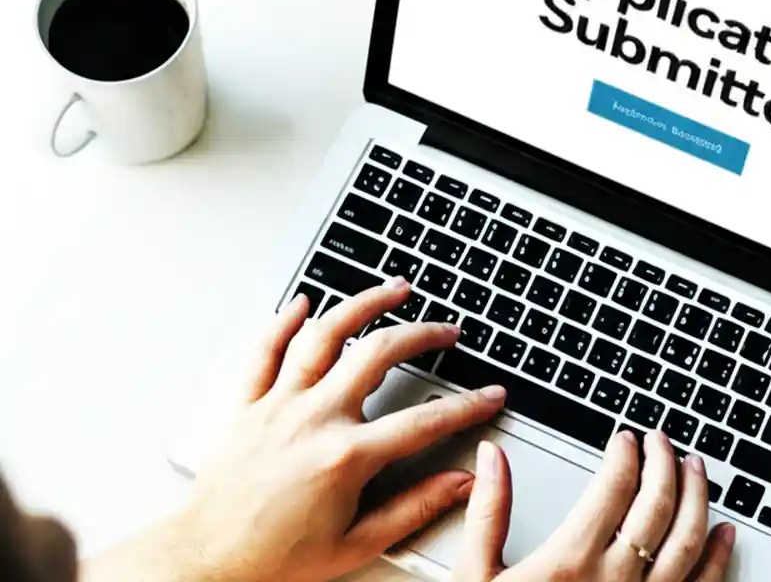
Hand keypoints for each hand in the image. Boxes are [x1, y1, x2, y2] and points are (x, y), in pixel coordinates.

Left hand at [85, 278, 506, 581]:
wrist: (205, 560)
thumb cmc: (274, 558)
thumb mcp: (356, 544)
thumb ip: (415, 508)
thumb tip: (461, 484)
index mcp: (345, 456)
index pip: (423, 421)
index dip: (467, 405)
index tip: (490, 395)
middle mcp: (313, 419)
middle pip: (378, 354)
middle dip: (422, 334)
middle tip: (447, 330)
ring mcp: (278, 406)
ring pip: (324, 335)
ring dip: (363, 305)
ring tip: (393, 289)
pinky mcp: (247, 405)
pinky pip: (265, 351)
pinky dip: (283, 322)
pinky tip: (303, 303)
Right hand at [455, 430, 734, 581]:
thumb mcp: (475, 577)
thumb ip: (487, 513)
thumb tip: (494, 457)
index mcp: (570, 560)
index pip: (614, 485)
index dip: (625, 453)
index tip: (625, 439)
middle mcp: (616, 579)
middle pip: (658, 503)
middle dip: (665, 462)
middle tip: (663, 441)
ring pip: (689, 538)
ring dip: (698, 496)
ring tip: (696, 468)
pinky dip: (720, 555)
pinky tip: (726, 533)